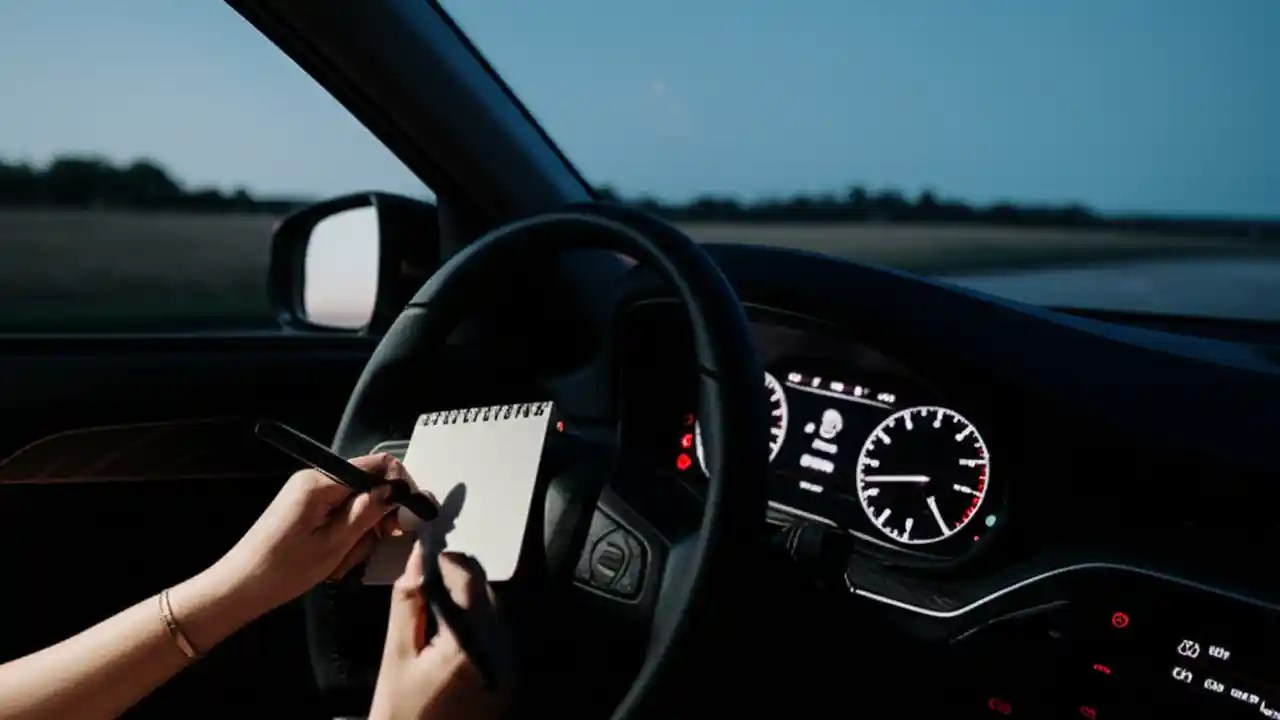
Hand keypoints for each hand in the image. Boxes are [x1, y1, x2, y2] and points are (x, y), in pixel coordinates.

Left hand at [211, 453, 406, 615]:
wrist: (239, 587)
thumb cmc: (284, 569)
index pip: (376, 465)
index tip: (403, 521)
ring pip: (356, 503)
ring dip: (360, 532)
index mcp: (320, 481)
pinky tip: (336, 558)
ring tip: (345, 560)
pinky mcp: (306, 508)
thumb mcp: (334, 544)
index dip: (398, 488)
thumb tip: (397, 491)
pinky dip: (346, 535)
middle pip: (368, 485)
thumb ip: (367, 513)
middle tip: (375, 546)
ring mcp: (309, 493)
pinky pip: (340, 513)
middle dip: (377, 517)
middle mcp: (315, 478)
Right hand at [370, 542, 508, 719]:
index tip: (428, 557)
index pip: (471, 583)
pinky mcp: (508, 679)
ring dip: (471, 601)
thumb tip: (417, 557)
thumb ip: (409, 602)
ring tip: (439, 605)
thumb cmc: (398, 707)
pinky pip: (498, 636)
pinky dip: (479, 624)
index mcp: (469, 646)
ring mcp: (508, 668)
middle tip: (430, 579)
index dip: (450, 562)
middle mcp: (498, 654)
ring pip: (495, 613)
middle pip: (487, 595)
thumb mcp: (396, 653)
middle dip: (461, 580)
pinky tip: (454, 631)